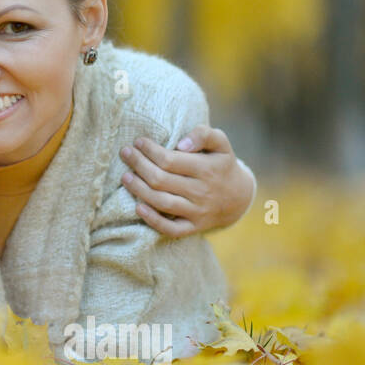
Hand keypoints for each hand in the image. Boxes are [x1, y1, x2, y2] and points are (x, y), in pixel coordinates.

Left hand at [119, 124, 254, 237]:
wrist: (239, 197)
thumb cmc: (221, 164)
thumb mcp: (221, 144)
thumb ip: (204, 135)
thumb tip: (181, 144)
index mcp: (208, 169)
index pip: (170, 160)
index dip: (150, 150)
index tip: (138, 141)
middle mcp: (202, 192)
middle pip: (161, 180)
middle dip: (139, 165)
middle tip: (125, 153)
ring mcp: (198, 211)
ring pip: (162, 202)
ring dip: (139, 189)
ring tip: (125, 176)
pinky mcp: (193, 227)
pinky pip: (171, 229)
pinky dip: (153, 220)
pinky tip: (138, 207)